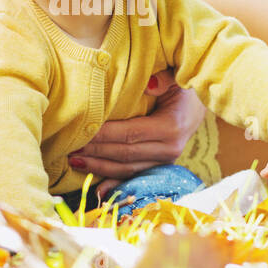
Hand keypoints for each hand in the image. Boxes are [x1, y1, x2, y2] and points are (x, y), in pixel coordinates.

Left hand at [67, 69, 204, 202]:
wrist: (198, 106)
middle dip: (96, 152)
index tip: (82, 131)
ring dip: (99, 167)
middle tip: (70, 146)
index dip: (105, 134)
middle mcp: (169, 149)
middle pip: (125, 154)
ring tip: (74, 160)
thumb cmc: (181, 87)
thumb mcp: (176, 77)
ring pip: (127, 169)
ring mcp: (164, 162)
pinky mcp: (159, 168)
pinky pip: (134, 177)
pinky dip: (115, 184)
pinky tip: (97, 190)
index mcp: (171, 126)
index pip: (131, 133)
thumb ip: (164, 78)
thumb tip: (149, 84)